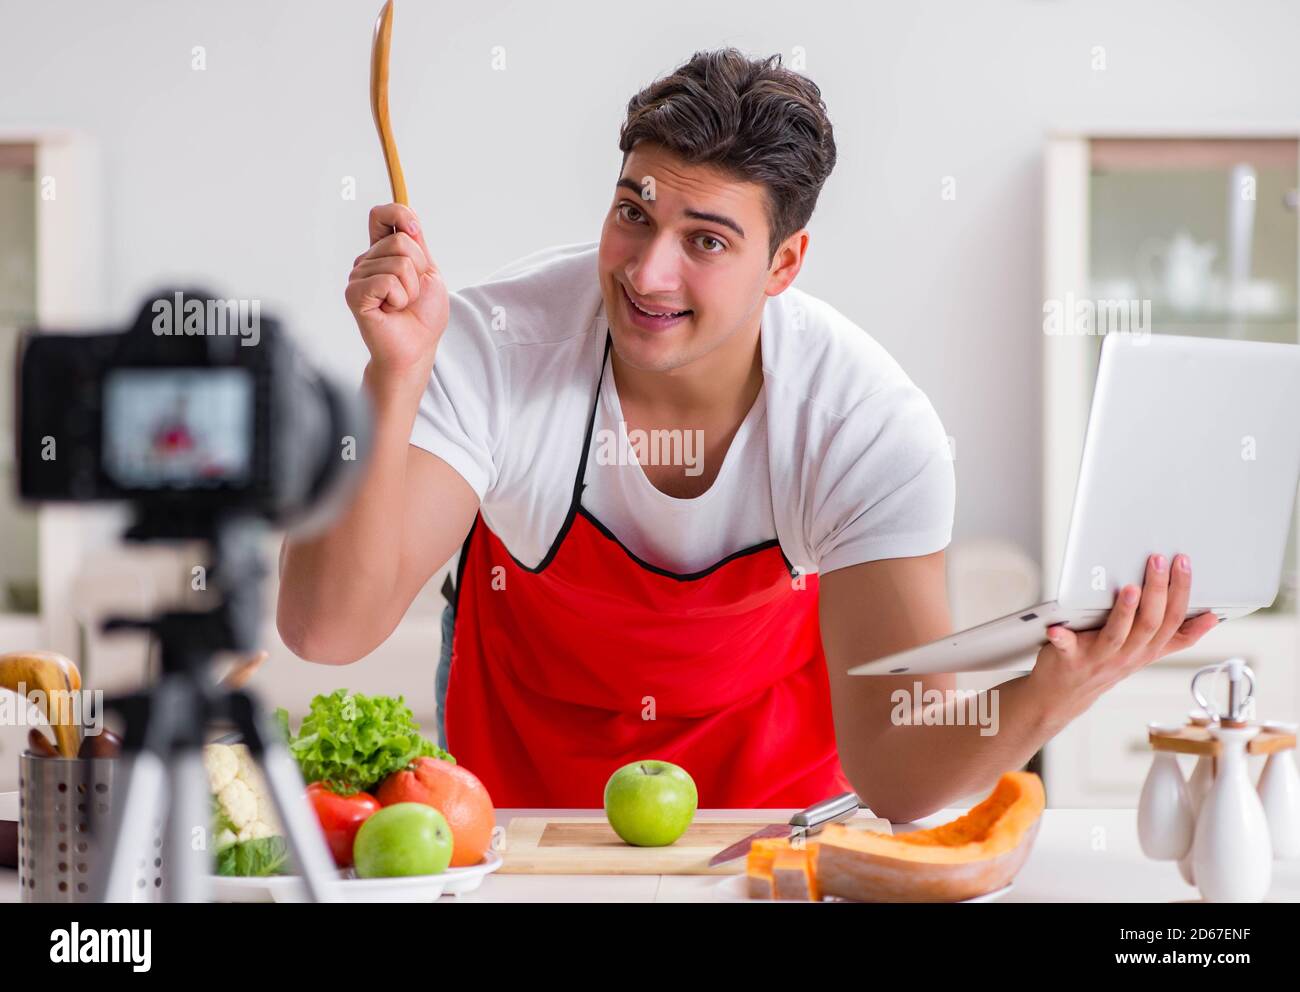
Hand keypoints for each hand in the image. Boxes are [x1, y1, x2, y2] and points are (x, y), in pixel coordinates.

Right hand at [345, 203, 449, 389]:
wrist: (417, 347)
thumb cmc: (422, 315)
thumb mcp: (429, 272)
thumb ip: (417, 244)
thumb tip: (408, 219)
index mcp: (384, 252)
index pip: (383, 215)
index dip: (399, 214)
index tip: (415, 231)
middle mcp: (368, 261)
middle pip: (400, 240)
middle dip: (419, 269)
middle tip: (411, 293)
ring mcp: (358, 276)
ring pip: (398, 263)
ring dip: (411, 289)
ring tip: (401, 304)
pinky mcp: (354, 293)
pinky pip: (387, 281)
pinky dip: (400, 298)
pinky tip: (391, 310)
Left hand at [1026, 553, 1219, 724]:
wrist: (1066, 693)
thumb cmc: (1106, 664)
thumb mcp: (1147, 653)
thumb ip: (1177, 636)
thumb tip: (1211, 618)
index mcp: (1147, 649)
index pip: (1173, 619)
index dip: (1181, 592)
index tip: (1183, 564)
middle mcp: (1128, 654)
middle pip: (1150, 623)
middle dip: (1157, 591)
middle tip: (1158, 562)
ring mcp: (1099, 658)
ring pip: (1118, 635)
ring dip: (1124, 612)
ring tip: (1129, 589)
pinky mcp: (1069, 659)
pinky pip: (1067, 648)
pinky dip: (1062, 638)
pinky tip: (1057, 627)